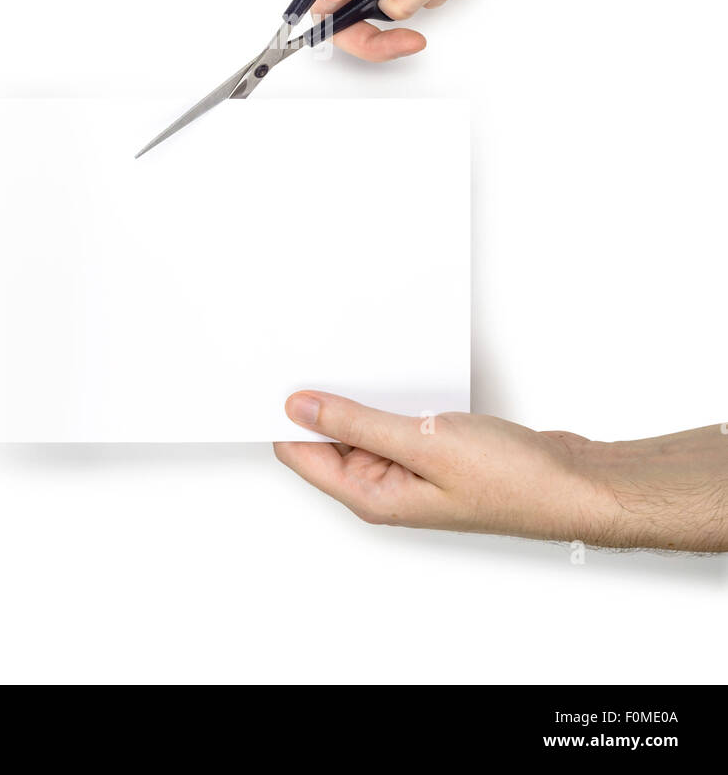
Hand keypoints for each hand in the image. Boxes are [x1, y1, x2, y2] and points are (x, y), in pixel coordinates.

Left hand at [275, 392, 727, 551]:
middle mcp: (385, 486)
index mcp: (372, 496)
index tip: (271, 374)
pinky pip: (396, 418)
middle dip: (320, 396)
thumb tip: (299, 408)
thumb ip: (357, 423)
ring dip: (361, 391)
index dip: (282, 415)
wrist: (570, 482)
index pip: (301, 453)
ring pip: (365, 422)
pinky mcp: (434, 451)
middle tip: (313, 345)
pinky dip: (393, 394)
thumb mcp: (423, 442)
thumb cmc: (510, 480)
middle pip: (329, 437)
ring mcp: (410, 469)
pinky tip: (401, 370)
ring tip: (360, 351)